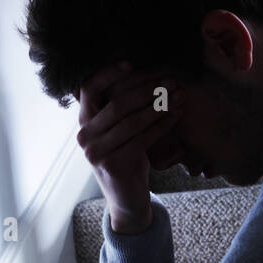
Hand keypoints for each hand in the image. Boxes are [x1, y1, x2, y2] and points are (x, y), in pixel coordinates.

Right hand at [76, 62, 184, 232]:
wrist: (127, 198)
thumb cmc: (126, 157)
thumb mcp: (117, 132)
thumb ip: (119, 109)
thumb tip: (140, 72)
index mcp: (83, 122)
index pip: (88, 88)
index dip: (107, 74)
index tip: (130, 64)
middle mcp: (84, 136)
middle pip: (117, 103)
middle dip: (147, 90)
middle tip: (170, 81)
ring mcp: (96, 152)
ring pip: (132, 121)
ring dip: (159, 106)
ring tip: (178, 96)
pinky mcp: (113, 165)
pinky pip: (142, 139)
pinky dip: (162, 125)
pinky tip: (176, 116)